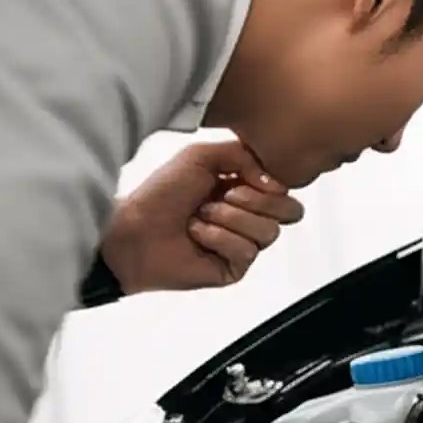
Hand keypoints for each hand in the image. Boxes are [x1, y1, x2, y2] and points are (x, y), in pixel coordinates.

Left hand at [100, 139, 304, 294]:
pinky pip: (248, 251)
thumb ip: (244, 154)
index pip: (285, 188)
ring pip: (269, 232)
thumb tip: (273, 180)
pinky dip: (219, 238)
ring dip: (232, 218)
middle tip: (225, 196)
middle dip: (257, 200)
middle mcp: (248, 216)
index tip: (244, 178)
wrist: (132, 229)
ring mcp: (242, 243)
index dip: (270, 183)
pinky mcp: (234, 267)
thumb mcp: (201, 156)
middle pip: (290, 211)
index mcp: (245, 189)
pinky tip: (198, 235)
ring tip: (202, 216)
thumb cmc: (159, 195)